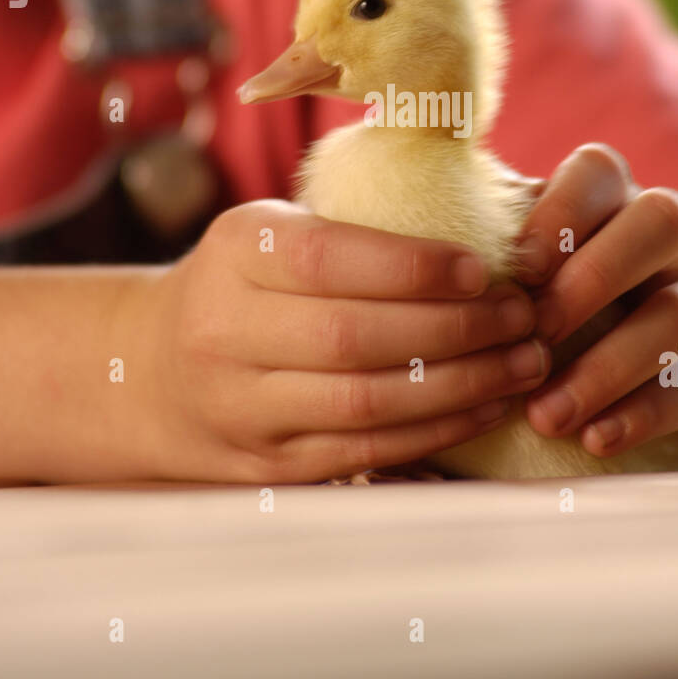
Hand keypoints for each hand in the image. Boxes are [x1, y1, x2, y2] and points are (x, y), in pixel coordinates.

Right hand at [136, 202, 548, 481]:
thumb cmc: (249, 284)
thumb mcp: (275, 230)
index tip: (480, 269)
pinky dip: (438, 430)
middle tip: (523, 316)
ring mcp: (243, 408)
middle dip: (456, 329)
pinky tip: (487, 405)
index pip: (326, 259)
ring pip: (366, 404)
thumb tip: (492, 213)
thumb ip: (358, 226)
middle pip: (353, 337)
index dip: (411, 267)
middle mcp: (226, 331)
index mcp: (236, 253)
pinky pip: (367, 451)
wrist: (154, 372)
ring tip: (524, 362)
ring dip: (463, 385)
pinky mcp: (270, 465)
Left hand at [513, 144, 677, 465]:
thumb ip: (493, 270)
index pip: (602, 169)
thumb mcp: (544, 290)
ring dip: (606, 364)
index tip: (517, 264)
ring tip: (544, 414)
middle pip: (664, 219)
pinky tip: (593, 439)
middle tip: (533, 331)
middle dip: (593, 274)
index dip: (562, 206)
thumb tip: (393, 271)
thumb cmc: (579, 332)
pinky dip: (642, 413)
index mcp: (621, 211)